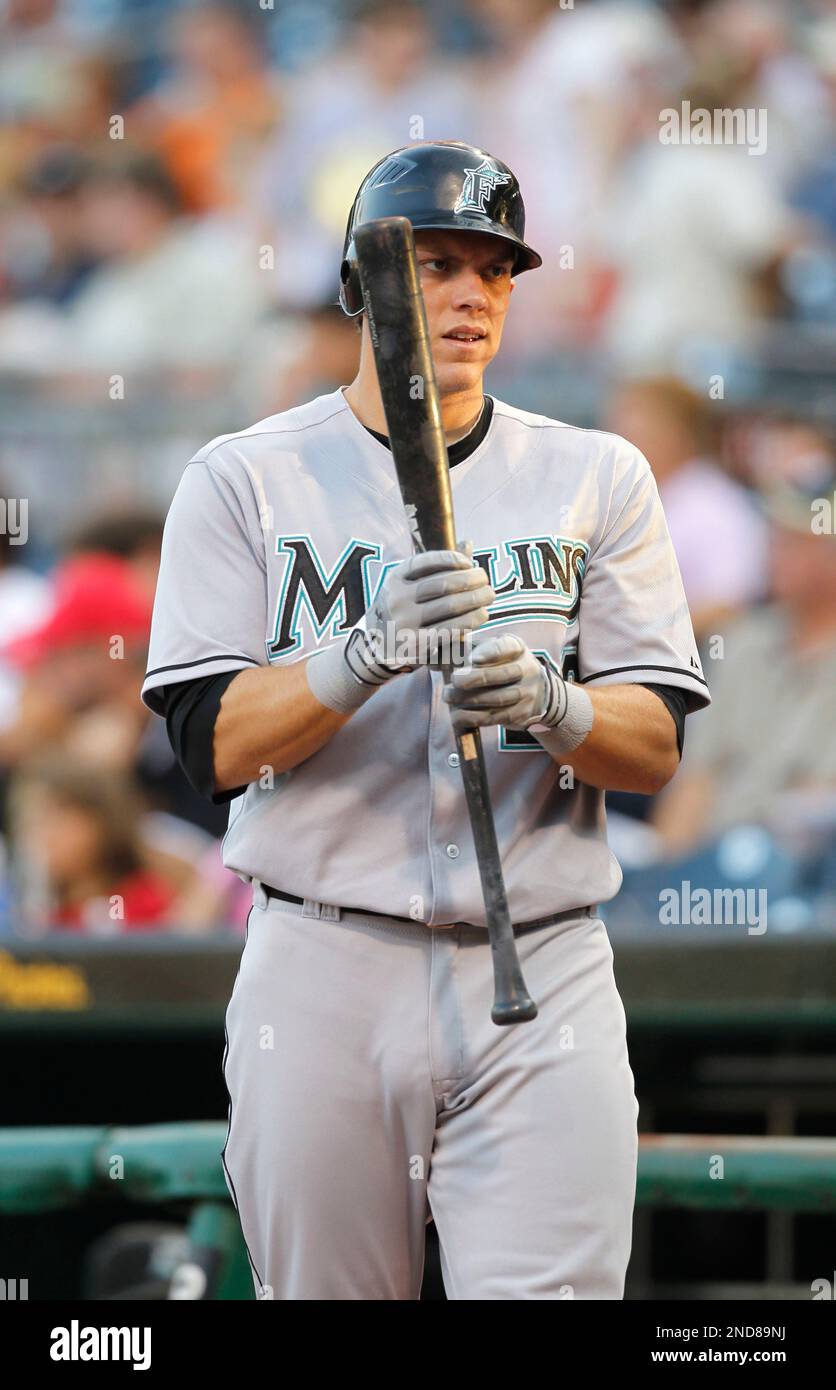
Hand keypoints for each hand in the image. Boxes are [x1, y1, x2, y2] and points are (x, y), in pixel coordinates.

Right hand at [351, 541, 494, 679]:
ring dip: (476, 599)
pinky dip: (470, 620)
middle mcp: (397, 598)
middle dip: (472, 580)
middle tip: (486, 581)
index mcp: (395, 578)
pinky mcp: (416, 644)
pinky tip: (481, 615)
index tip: (469, 563)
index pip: (429, 561)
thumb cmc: (403, 608)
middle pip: (444, 584)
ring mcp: (405, 622)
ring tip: (489, 596)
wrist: (377, 645)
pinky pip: (450, 629)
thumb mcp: (409, 584)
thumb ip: (438, 567)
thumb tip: (468, 543)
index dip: (454, 559)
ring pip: (450, 607)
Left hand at [442, 632, 551, 730]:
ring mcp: (526, 692)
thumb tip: (432, 659)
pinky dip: (473, 717)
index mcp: (516, 647)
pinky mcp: (520, 714)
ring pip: (497, 698)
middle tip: (453, 680)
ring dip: (469, 699)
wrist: (534, 691)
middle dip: (474, 678)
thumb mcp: (488, 652)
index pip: (506, 647)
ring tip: (448, 696)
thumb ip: (463, 651)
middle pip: (501, 674)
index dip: (490, 652)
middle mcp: (526, 668)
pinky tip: (456, 716)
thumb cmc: (499, 666)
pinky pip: (495, 717)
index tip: (473, 658)